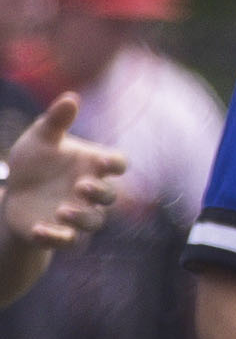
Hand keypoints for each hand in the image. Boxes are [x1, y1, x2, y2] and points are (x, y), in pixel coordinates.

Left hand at [3, 95, 125, 250]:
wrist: (15, 194)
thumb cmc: (36, 162)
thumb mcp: (40, 137)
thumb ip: (56, 120)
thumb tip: (71, 97)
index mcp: (92, 165)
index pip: (117, 164)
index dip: (114, 165)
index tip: (102, 162)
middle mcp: (91, 192)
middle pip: (110, 196)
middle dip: (100, 193)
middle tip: (82, 186)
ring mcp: (78, 213)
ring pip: (94, 222)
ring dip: (82, 218)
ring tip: (62, 210)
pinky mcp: (59, 233)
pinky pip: (68, 241)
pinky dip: (56, 238)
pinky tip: (40, 229)